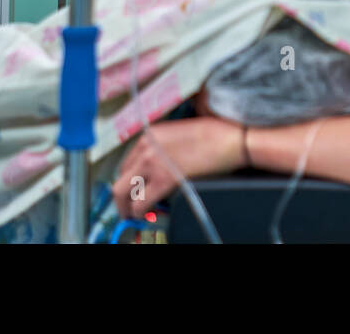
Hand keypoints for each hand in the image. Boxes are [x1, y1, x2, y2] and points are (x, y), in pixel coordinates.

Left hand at [112, 117, 245, 218]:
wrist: (230, 140)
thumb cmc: (214, 135)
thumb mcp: (179, 134)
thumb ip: (163, 148)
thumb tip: (159, 166)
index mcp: (150, 134)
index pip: (128, 160)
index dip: (130, 178)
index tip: (134, 188)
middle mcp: (145, 146)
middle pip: (120, 176)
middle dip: (121, 195)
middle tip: (127, 206)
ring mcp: (151, 162)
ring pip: (122, 190)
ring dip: (126, 205)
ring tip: (133, 215)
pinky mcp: (163, 179)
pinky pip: (140, 203)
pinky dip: (139, 212)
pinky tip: (145, 216)